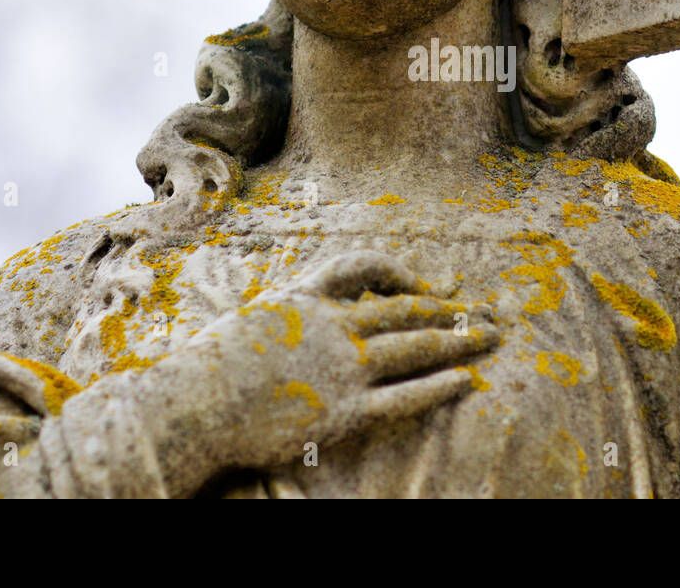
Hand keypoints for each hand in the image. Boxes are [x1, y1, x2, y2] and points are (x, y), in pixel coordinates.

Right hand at [137, 250, 497, 494]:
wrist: (193, 408)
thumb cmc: (209, 368)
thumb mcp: (252, 319)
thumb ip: (290, 312)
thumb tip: (307, 310)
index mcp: (307, 297)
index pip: (365, 268)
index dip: (400, 272)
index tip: (421, 281)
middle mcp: (333, 326)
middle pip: (404, 308)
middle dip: (446, 309)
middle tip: (479, 311)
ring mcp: (343, 368)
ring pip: (414, 347)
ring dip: (456, 340)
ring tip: (486, 337)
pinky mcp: (346, 412)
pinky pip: (405, 396)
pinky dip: (439, 386)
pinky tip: (465, 380)